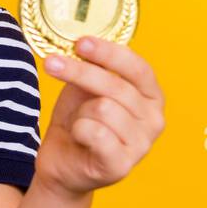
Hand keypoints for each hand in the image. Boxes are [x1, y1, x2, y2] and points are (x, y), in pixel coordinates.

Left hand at [33, 35, 164, 198]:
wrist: (62, 164)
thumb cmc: (79, 122)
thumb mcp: (85, 89)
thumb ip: (94, 69)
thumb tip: (86, 44)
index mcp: (151, 97)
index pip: (138, 68)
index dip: (109, 53)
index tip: (80, 42)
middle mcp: (154, 120)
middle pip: (115, 85)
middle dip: (78, 72)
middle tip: (51, 63)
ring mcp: (141, 145)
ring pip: (102, 108)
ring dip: (80, 113)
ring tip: (79, 123)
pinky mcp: (122, 165)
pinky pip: (94, 133)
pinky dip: (78, 130)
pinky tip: (80, 138)